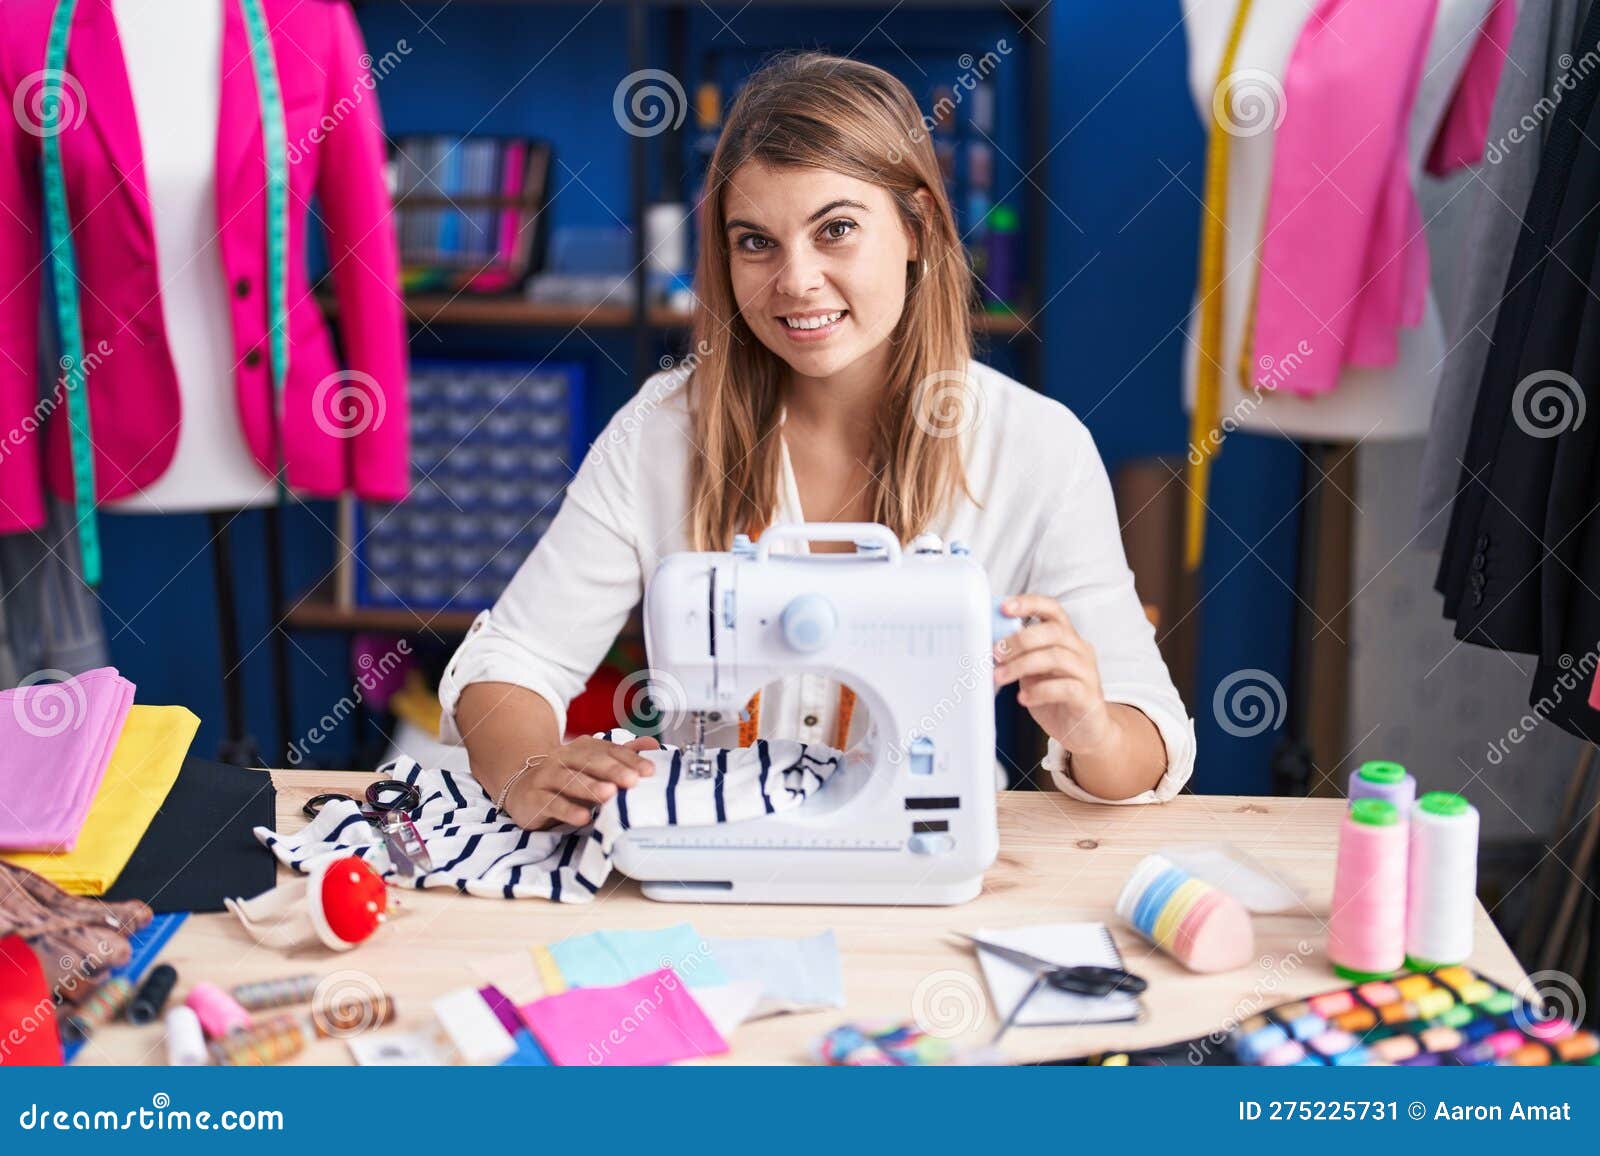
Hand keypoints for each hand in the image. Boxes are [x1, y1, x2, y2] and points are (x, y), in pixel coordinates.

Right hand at [500, 735, 660, 829]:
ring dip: (590, 787)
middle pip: (590, 762)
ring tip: (609, 795)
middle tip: (633, 781)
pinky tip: (583, 818)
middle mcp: (564, 758)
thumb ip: (622, 756)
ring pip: (570, 780)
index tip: (650, 771)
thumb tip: (652, 744)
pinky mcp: (533, 798)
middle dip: (613, 771)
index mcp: (583, 748)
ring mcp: (546, 776)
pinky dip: (567, 810)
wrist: (521, 787)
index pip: (609, 751)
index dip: (630, 760)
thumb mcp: (594, 766)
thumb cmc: (567, 778)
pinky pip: (551, 803)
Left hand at [992, 593, 1115, 756]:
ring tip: (1000, 676)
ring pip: (1056, 657)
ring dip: (1022, 665)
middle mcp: (1080, 650)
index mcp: (1067, 638)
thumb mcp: (1033, 672)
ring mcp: (1087, 673)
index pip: (1052, 610)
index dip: (1029, 604)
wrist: (1086, 731)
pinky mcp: (1089, 697)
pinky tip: (1023, 698)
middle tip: (996, 652)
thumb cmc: (1056, 698)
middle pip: (1053, 631)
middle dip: (1020, 639)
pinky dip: (1039, 691)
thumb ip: (1020, 656)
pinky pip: (1065, 688)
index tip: (1004, 607)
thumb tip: (990, 645)